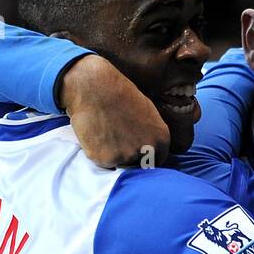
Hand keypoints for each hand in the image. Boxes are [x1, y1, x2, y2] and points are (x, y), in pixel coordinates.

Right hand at [60, 53, 168, 168]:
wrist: (93, 88)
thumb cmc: (118, 92)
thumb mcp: (147, 110)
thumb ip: (151, 132)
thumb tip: (150, 144)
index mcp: (161, 138)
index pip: (159, 158)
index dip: (147, 155)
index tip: (138, 151)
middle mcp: (147, 150)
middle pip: (142, 165)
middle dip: (132, 158)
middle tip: (119, 143)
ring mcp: (127, 156)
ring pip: (122, 164)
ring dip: (115, 155)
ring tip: (106, 134)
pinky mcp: (107, 159)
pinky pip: (104, 162)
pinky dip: (99, 153)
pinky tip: (96, 136)